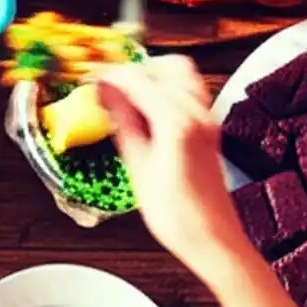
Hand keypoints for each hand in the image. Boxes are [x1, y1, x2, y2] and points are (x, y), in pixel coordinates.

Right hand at [96, 57, 252, 275]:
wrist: (213, 240)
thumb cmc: (178, 216)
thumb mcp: (138, 168)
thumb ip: (124, 123)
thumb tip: (107, 95)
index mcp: (177, 123)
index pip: (139, 80)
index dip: (111, 75)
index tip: (92, 77)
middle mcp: (198, 115)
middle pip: (166, 67)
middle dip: (135, 70)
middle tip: (108, 84)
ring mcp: (208, 120)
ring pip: (182, 75)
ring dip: (152, 77)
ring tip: (125, 94)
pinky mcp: (210, 129)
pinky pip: (189, 92)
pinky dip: (166, 90)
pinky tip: (147, 110)